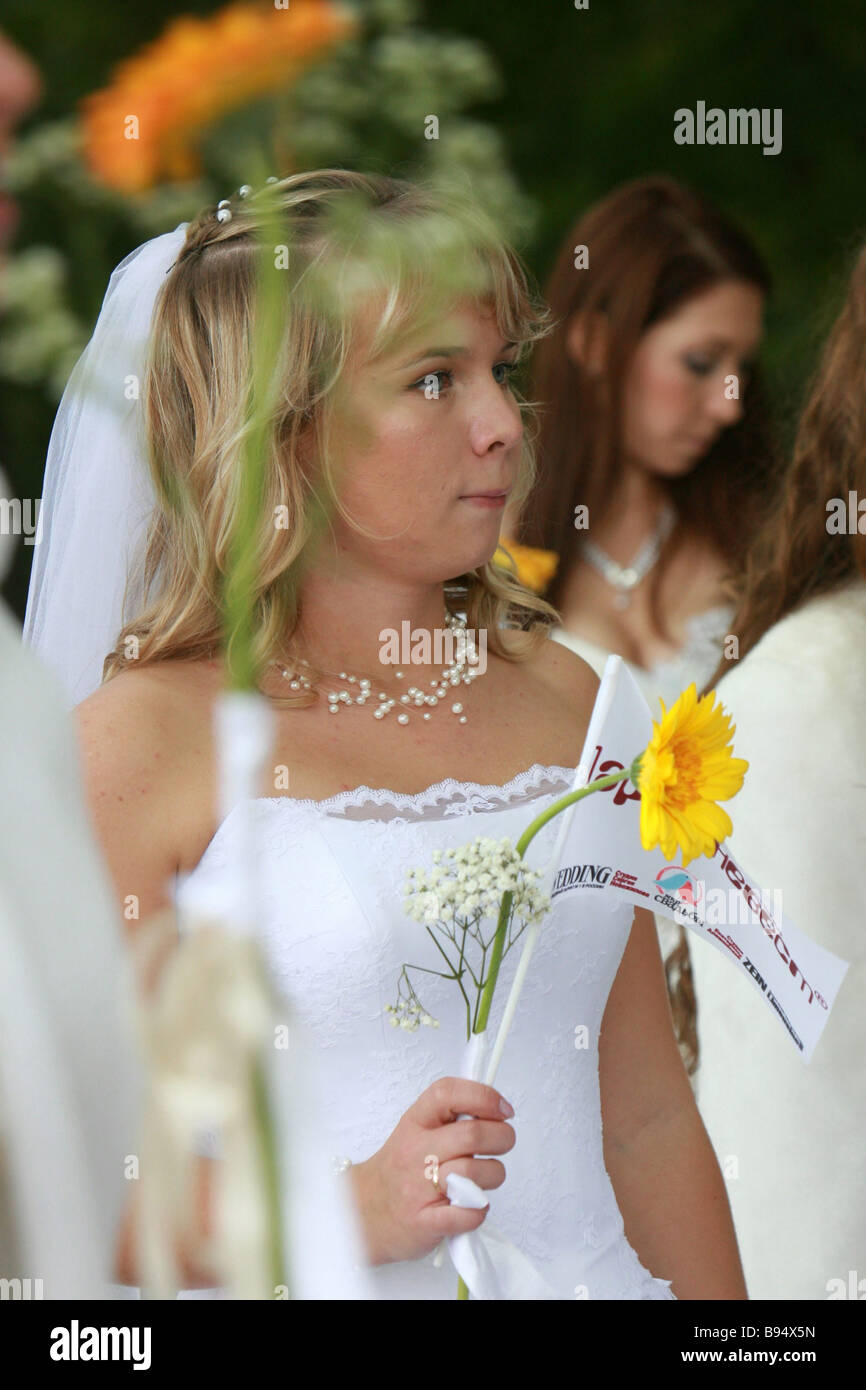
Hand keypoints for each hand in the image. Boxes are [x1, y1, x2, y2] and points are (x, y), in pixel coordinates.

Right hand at [348, 1077, 515, 1265]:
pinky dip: (479, 1211)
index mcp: (416, 1122)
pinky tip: (471, 1207)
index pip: (448, 1093)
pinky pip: (468, 1214)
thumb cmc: (399, 1170)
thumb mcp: (417, 1130)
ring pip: (476, 1172)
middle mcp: (417, 1151)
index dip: (483, 1096)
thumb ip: (451, 1118)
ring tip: (482, 1179)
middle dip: (503, 1138)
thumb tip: (495, 1108)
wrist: (364, 1213)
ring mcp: (419, 1187)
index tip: (503, 1109)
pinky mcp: (426, 1222)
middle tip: (502, 1144)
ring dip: (493, 1176)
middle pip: (473, 1134)